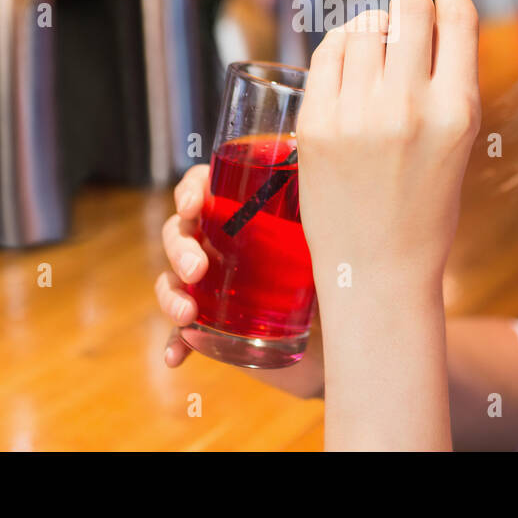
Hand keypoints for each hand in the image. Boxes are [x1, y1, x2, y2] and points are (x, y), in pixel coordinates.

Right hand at [155, 163, 324, 397]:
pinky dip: (174, 343)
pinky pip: (182, 333)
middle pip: (180, 233)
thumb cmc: (339, 276)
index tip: (191, 205)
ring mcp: (212, 288)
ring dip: (170, 295)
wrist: (347, 339)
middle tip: (196, 270)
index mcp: (244, 214)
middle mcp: (222, 245)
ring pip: (172, 280)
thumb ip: (324, 206)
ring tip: (187, 315)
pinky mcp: (214, 328)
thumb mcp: (332, 238)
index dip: (189, 190)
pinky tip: (175, 356)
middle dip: (179, 248)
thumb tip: (314, 161)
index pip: (204, 188)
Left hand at [296, 0, 481, 296]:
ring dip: (373, 25)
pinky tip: (348, 59)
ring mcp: (357, 116)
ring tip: (376, 48)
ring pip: (364, 26)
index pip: (457, 18)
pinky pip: (327, 53)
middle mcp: (408, 107)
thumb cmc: (424, 208)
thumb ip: (446, 81)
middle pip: (409, 8)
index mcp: (457, 112)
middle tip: (408, 0)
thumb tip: (426, 17)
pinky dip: (340, 46)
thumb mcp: (457, 143)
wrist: (377, 270)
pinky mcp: (316, 125)